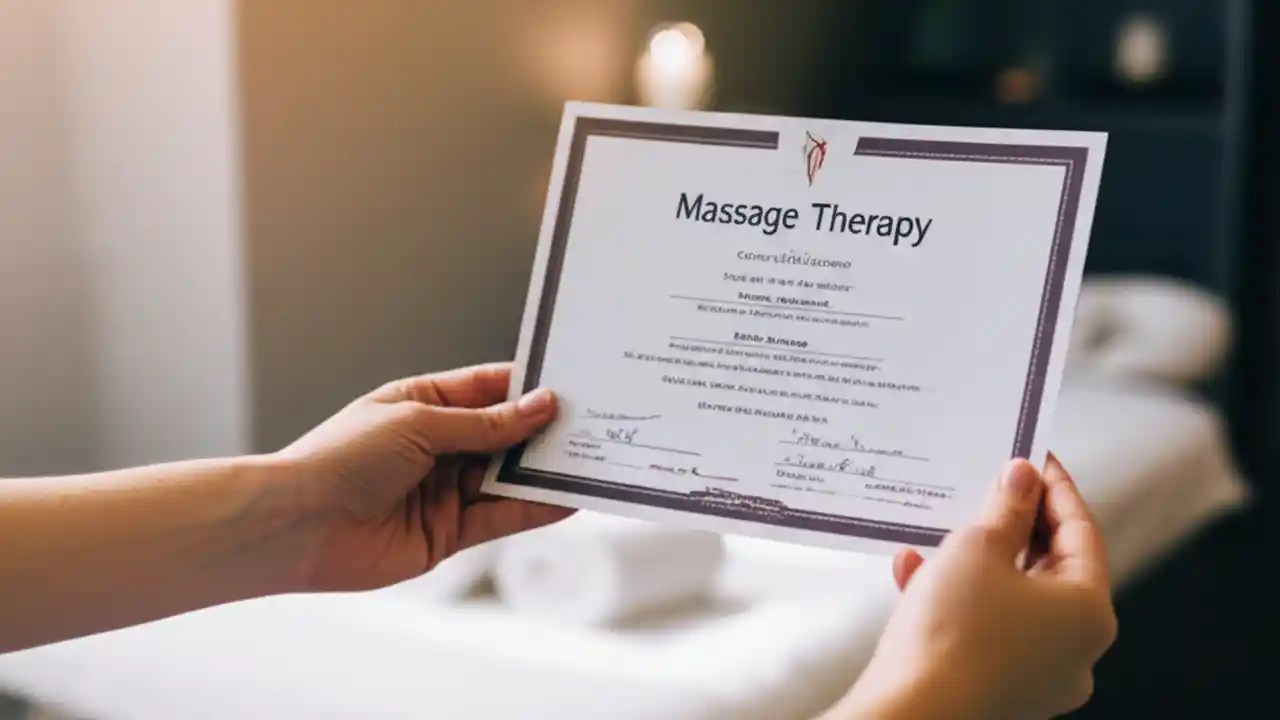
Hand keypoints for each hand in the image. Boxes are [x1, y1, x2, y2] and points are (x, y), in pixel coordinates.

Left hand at [273, 362, 572, 591]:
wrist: (297, 526)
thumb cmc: (342, 459)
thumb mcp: (419, 425)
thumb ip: (484, 424)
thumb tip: (540, 406)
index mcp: (423, 405)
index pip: (487, 390)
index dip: (527, 387)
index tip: (571, 383)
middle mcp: (437, 447)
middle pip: (503, 436)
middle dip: (543, 431)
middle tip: (593, 423)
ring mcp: (444, 491)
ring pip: (507, 479)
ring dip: (545, 471)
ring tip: (591, 460)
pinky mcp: (448, 533)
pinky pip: (500, 519)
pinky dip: (534, 510)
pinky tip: (566, 499)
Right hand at [828, 455, 1116, 719]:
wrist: (910, 715)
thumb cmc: (953, 632)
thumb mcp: (978, 549)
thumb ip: (1006, 507)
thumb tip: (1021, 478)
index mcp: (1089, 611)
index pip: (1081, 531)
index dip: (1053, 486)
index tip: (1032, 454)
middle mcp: (1075, 649)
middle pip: (1049, 567)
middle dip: (1012, 523)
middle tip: (987, 484)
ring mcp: (1039, 676)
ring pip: (1010, 599)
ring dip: (975, 560)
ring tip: (940, 527)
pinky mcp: (998, 690)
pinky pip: (983, 630)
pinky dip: (956, 599)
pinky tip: (913, 571)